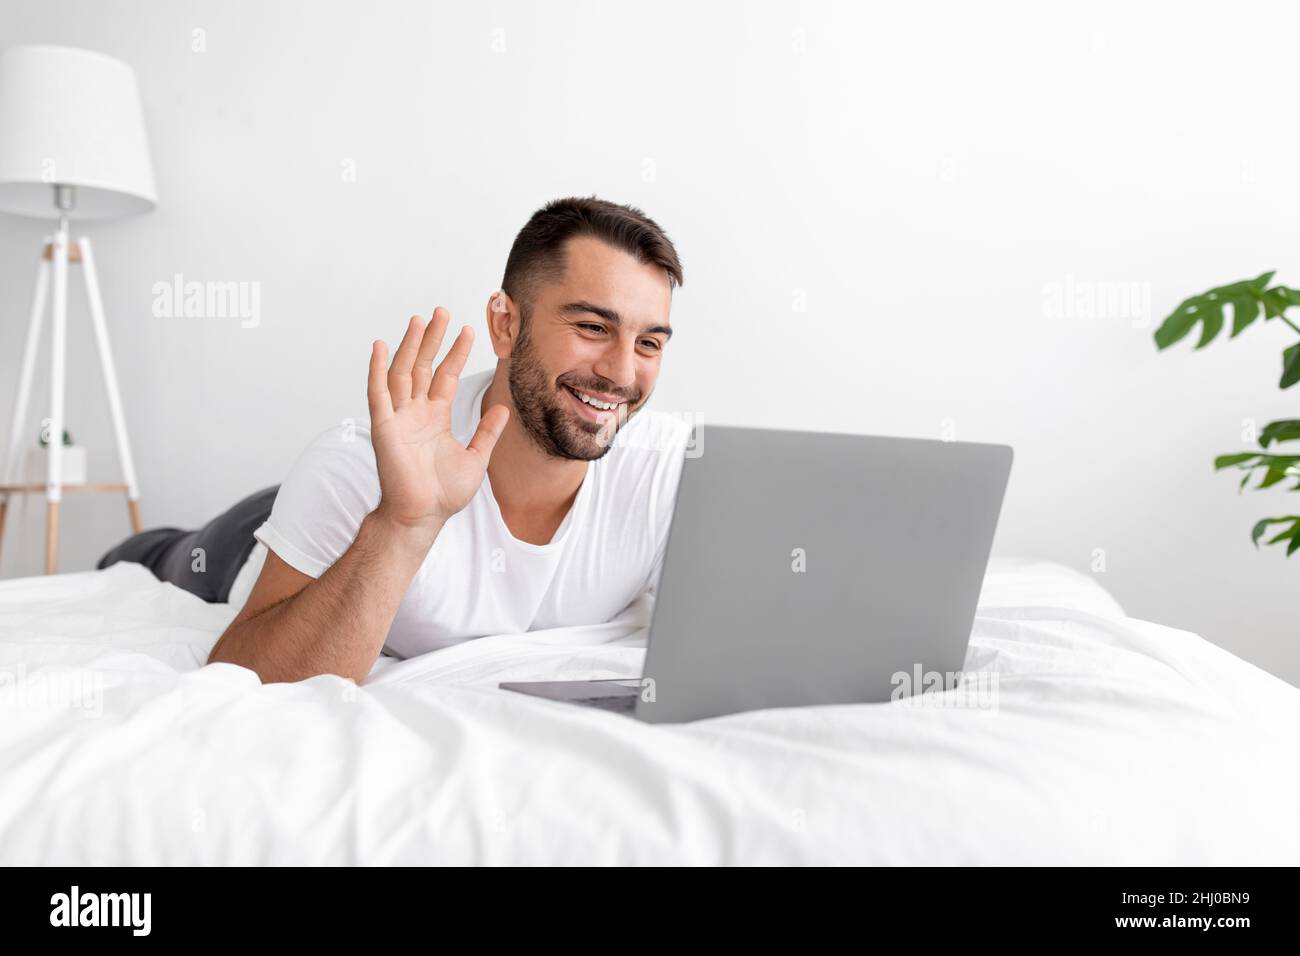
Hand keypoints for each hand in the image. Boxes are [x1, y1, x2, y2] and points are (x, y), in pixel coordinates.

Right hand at [367, 308, 508, 537]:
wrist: (423, 516)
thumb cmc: (444, 494)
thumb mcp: (476, 457)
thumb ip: (487, 432)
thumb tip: (503, 409)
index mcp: (435, 418)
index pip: (446, 376)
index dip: (455, 353)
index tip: (467, 331)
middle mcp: (416, 413)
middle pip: (424, 366)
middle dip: (433, 339)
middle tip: (442, 311)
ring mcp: (398, 418)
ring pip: (402, 372)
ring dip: (409, 345)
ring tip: (419, 319)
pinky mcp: (384, 427)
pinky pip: (378, 393)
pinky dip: (377, 369)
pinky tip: (379, 346)